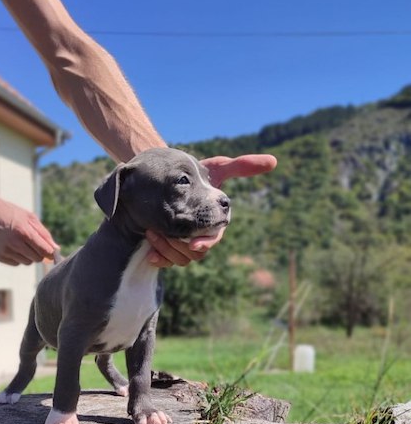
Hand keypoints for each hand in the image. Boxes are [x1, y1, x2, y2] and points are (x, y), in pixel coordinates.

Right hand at [0, 183, 58, 265]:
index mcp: (24, 232)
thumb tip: (56, 250)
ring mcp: (5, 251)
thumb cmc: (11, 213)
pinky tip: (11, 245)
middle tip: (32, 242)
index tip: (51, 251)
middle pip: (37, 259)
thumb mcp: (29, 218)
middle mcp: (14, 243)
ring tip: (21, 242)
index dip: (50, 252)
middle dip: (39, 253)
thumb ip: (44, 234)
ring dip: (28, 255)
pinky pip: (16, 263)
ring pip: (27, 262)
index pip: (44, 251)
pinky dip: (17, 257)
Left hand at [146, 153, 276, 267]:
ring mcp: (184, 244)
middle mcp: (201, 237)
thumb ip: (242, 166)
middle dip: (178, 245)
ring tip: (151, 233)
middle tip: (160, 231)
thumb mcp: (218, 168)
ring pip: (180, 259)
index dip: (205, 243)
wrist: (168, 178)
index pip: (213, 240)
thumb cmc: (197, 175)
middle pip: (194, 253)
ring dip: (166, 249)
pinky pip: (166, 262)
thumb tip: (274, 161)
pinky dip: (158, 258)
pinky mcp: (169, 248)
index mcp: (214, 224)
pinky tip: (150, 253)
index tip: (193, 243)